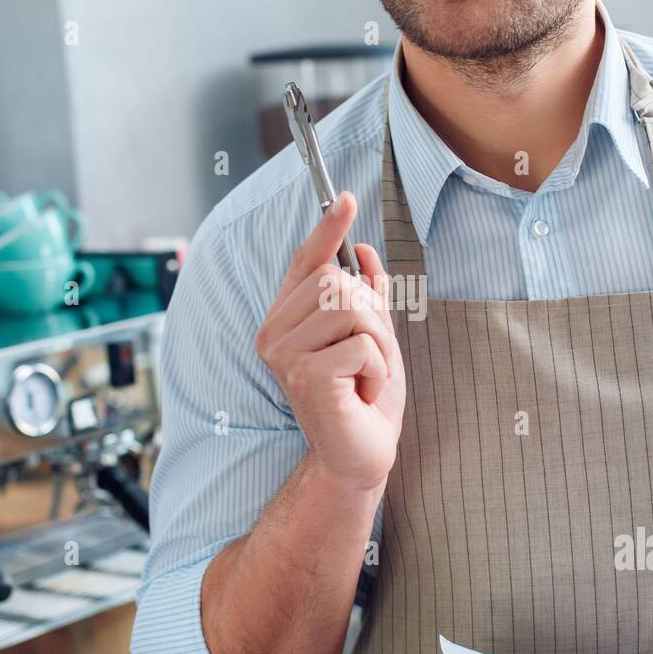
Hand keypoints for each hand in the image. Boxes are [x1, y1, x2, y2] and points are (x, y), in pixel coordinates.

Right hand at [254, 192, 406, 494]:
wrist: (359, 455)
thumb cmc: (362, 399)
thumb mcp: (371, 338)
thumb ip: (365, 297)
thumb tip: (362, 251)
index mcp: (286, 320)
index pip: (304, 263)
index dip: (327, 229)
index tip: (346, 198)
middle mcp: (275, 334)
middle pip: (337, 283)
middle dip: (372, 316)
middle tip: (368, 357)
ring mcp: (285, 356)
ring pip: (351, 309)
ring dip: (377, 343)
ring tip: (366, 375)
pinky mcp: (304, 378)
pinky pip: (362, 345)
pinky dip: (376, 369)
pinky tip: (361, 394)